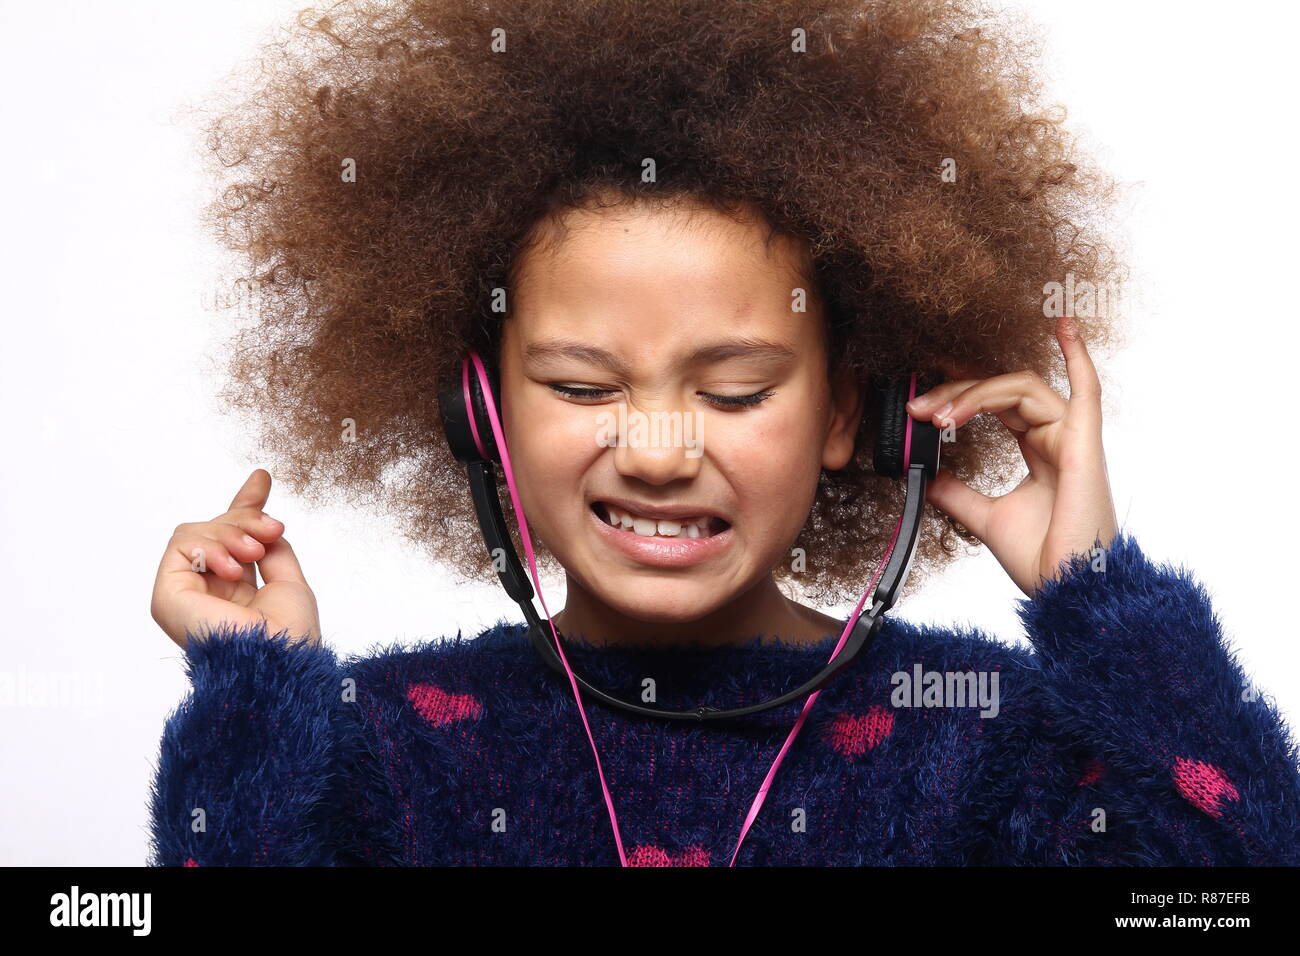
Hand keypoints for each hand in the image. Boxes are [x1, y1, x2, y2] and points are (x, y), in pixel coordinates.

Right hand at [151, 469, 320, 647]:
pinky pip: (182, 545)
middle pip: (215, 528)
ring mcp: (184, 592)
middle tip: (273, 529)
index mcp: (236, 590)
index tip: (261, 479)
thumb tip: (266, 522)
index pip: (230, 540)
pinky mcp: (166, 595)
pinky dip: (212, 547)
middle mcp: (207, 591)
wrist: (278, 662)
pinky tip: (233, 570)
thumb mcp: (288, 581)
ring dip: (232, 533)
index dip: (244, 508)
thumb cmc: (289, 634)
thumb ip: (273, 550)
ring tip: (254, 554)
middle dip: (246, 518)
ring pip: (197, 531)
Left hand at [905, 316, 1117, 596]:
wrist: (1065, 589)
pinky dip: (1077, 355)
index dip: (958, 400)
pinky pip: (1087, 390)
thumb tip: (927, 475)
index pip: (996, 405)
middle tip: (919, 409)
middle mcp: (1055, 438)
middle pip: (1002, 392)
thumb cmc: (1042, 560)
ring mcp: (1072, 438)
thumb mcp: (986, 518)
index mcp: (1037, 452)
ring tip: (941, 415)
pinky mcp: (1083, 444)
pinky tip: (1063, 326)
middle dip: (956, 395)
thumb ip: (959, 493)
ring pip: (1021, 389)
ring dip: (976, 394)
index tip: (918, 410)